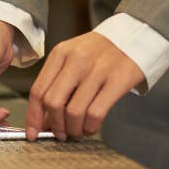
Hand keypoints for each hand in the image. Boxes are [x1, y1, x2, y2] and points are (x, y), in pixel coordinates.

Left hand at [26, 32, 144, 140]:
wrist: (136, 35)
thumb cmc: (100, 52)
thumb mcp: (73, 59)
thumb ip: (57, 86)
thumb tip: (44, 122)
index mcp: (60, 53)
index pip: (38, 90)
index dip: (33, 116)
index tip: (32, 133)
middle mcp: (77, 59)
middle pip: (53, 102)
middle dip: (54, 125)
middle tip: (60, 134)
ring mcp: (98, 69)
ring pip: (74, 111)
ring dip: (73, 129)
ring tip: (77, 132)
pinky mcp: (119, 80)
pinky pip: (96, 113)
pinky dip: (90, 127)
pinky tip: (91, 127)